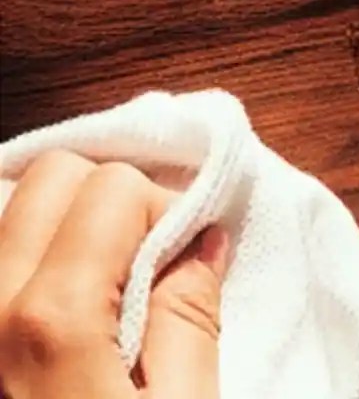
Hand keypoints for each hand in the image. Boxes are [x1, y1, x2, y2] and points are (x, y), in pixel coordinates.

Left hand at [0, 150, 226, 397]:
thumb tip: (201, 245)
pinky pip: (2, 259)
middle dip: (113, 201)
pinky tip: (71, 309)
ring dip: (70, 229)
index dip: (166, 211)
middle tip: (152, 267)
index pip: (114, 186)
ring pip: (14, 212)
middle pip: (50, 176)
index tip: (188, 263)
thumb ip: (191, 320)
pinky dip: (37, 259)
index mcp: (53, 320)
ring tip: (111, 291)